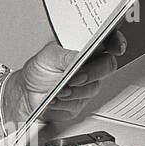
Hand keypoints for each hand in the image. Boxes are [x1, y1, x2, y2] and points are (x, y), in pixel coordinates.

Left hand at [10, 30, 126, 122]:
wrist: (27, 92)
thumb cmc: (39, 70)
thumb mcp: (47, 56)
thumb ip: (64, 55)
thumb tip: (77, 56)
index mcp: (85, 49)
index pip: (108, 42)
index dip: (117, 43)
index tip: (116, 47)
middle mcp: (90, 67)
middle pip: (107, 66)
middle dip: (93, 72)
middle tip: (77, 76)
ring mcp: (87, 85)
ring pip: (93, 88)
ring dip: (76, 90)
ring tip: (60, 90)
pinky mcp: (79, 102)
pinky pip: (78, 103)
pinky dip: (65, 102)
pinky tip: (55, 99)